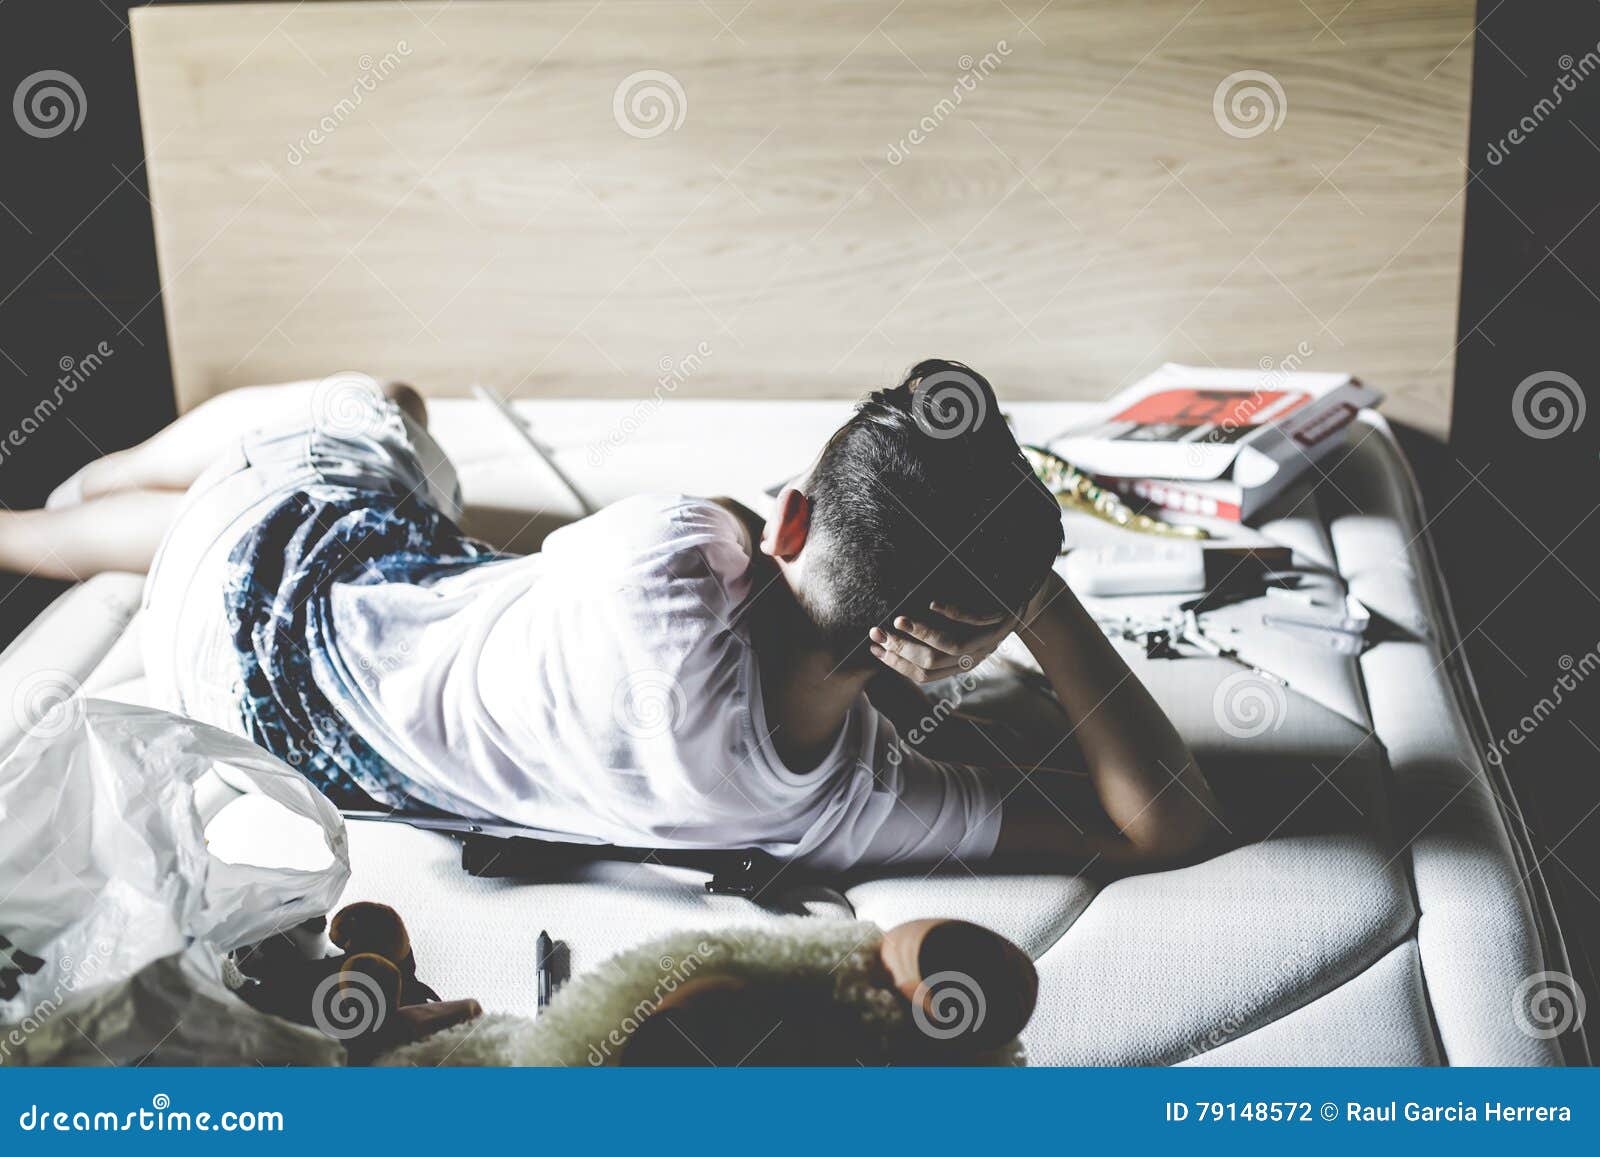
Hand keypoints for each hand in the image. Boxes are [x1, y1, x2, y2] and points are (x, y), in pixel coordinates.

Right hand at [868, 603, 1016, 683]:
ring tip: (899, 621)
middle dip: (901, 649)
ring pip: (950, 647)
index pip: (923, 674)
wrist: (1024, 597)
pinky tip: (932, 603)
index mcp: (961, 663)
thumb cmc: (982, 610)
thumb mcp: (958, 628)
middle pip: (932, 663)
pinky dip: (950, 612)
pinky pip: (973, 620)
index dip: (897, 663)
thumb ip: (932, 635)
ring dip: (921, 634)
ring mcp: (987, 638)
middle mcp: (973, 656)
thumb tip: (892, 632)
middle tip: (878, 633)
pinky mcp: (999, 619)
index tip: (874, 648)